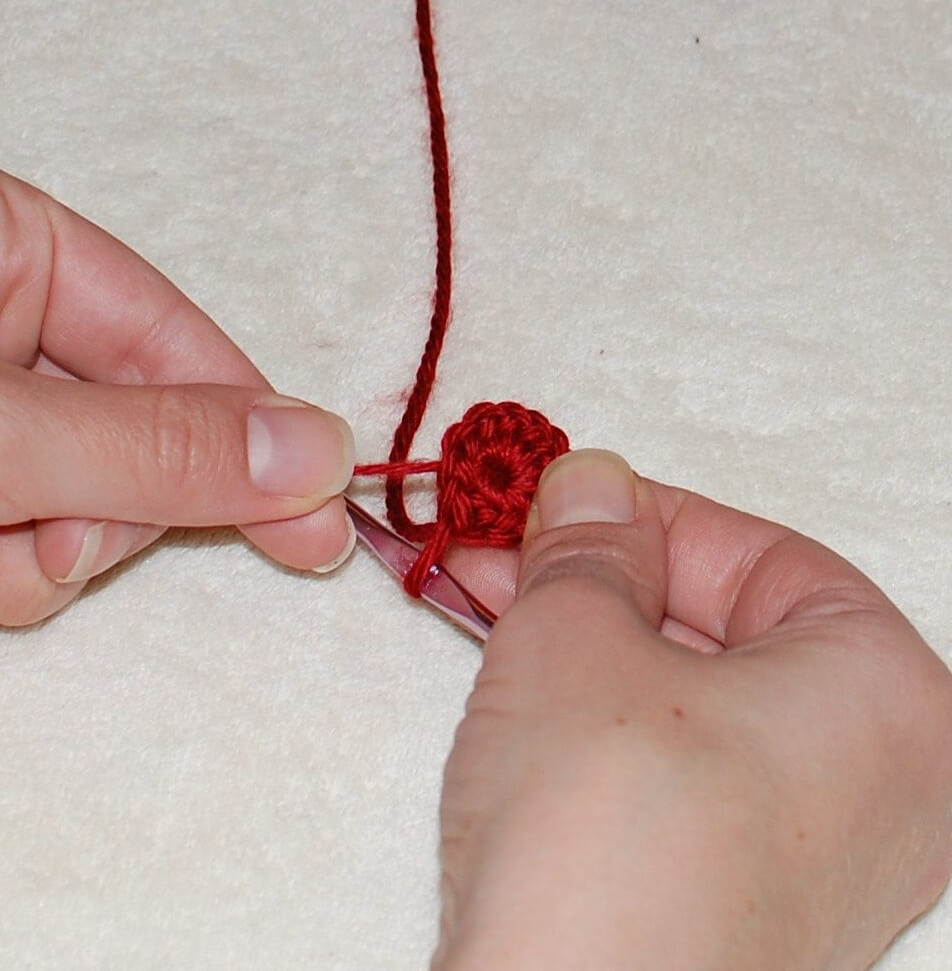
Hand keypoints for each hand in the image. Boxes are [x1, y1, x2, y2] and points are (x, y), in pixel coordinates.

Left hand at [0, 161, 354, 625]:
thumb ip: (152, 446)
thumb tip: (319, 455)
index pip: (169, 334)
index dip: (249, 432)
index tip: (320, 521)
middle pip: (132, 426)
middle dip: (112, 509)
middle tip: (63, 549)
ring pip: (80, 495)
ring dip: (49, 553)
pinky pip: (20, 534)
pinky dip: (1, 569)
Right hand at [435, 450, 951, 969]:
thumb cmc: (603, 836)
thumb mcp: (575, 636)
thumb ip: (588, 543)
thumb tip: (589, 484)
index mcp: (886, 695)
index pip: (760, 554)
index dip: (644, 514)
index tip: (561, 500)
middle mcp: (876, 778)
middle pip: (723, 625)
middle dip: (600, 579)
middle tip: (510, 550)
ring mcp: (812, 848)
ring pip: (689, 695)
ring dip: (587, 641)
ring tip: (495, 606)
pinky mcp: (740, 895)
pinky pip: (676, 764)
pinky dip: (602, 715)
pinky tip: (525, 692)